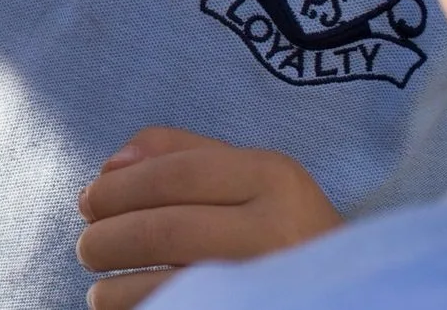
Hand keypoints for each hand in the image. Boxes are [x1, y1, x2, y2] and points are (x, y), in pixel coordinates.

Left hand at [77, 127, 342, 308]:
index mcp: (275, 177)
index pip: (173, 174)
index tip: (87, 201)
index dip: (118, 188)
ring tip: (101, 289)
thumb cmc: (279, 229)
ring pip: (170, 285)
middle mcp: (281, 231)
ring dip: (116, 290)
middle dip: (109, 238)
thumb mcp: (247, 175)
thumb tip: (108, 166)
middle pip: (166, 229)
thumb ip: (178, 154)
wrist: (359, 293)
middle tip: (87, 247)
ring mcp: (274, 284)